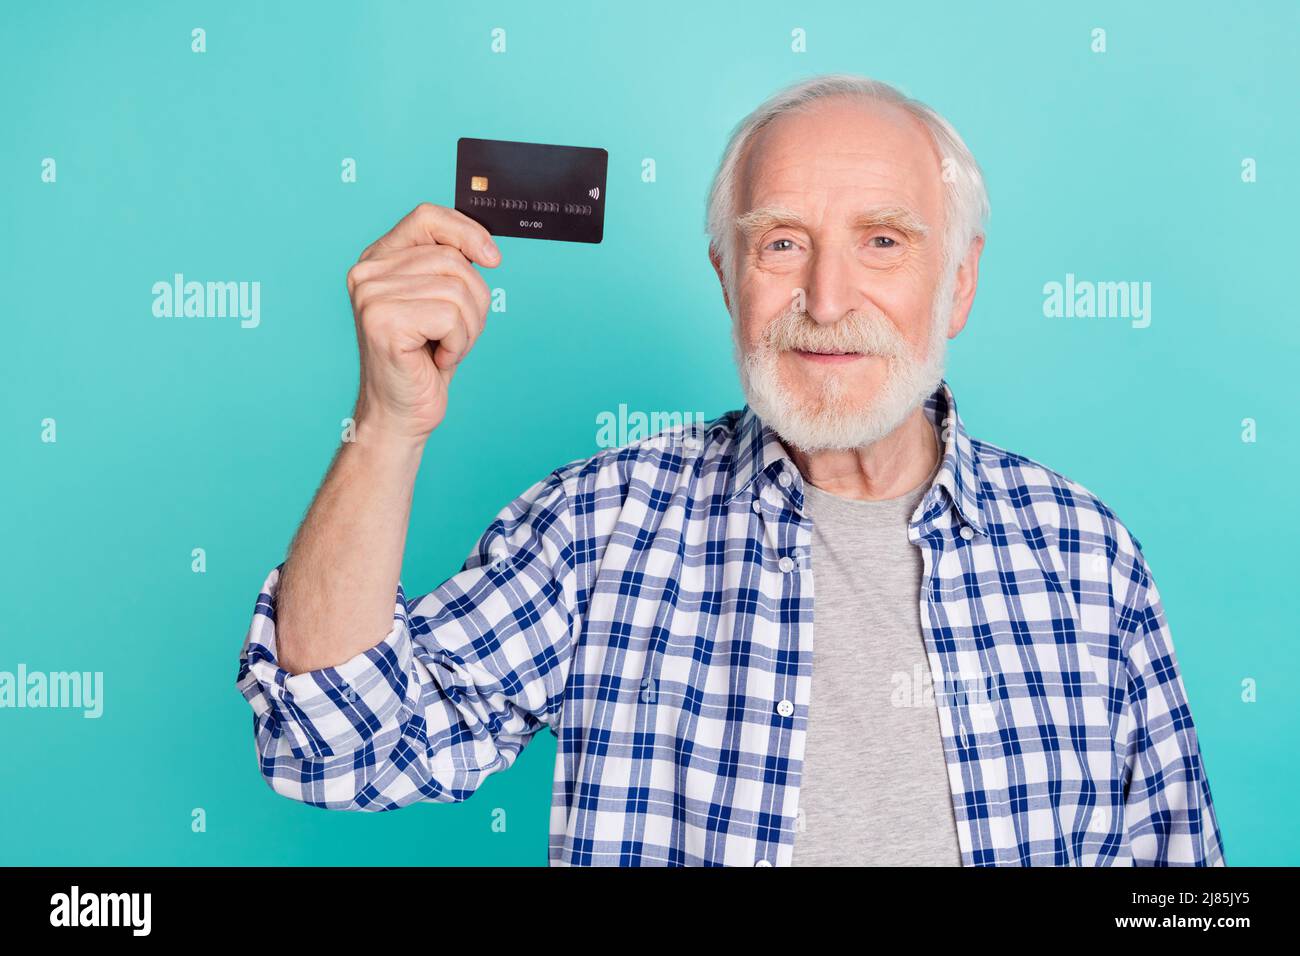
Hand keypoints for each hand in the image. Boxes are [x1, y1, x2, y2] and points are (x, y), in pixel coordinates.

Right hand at [345, 202, 498, 443]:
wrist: (401, 414)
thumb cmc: (424, 361)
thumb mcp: (441, 303)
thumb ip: (450, 267)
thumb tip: (486, 247)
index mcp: (379, 260)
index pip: (427, 217)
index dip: (466, 231)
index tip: (492, 259)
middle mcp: (367, 272)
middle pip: (452, 258)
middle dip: (474, 301)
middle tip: (457, 334)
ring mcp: (371, 295)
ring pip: (457, 288)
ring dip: (468, 327)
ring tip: (446, 348)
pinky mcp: (382, 321)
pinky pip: (451, 316)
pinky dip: (458, 344)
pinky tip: (437, 360)